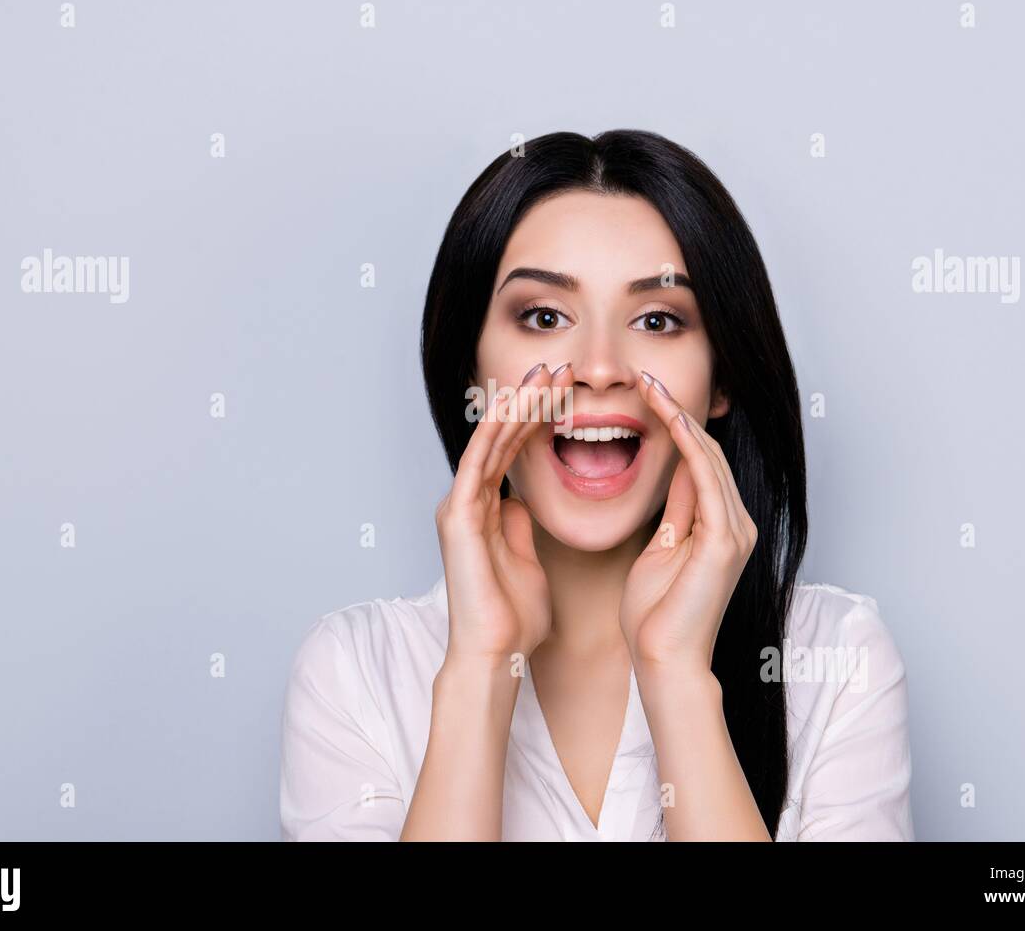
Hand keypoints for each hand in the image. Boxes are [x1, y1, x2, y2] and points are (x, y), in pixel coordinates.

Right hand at [435, 361, 573, 669]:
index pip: (511, 453)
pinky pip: (480, 462)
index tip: (565, 394)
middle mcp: (467, 503)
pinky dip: (498, 432)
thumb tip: (521, 505)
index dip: (536, 421)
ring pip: (489, 441)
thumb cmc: (513, 620)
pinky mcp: (459, 516)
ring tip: (545, 375)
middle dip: (528, 402)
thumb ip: (519, 530)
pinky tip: (519, 406)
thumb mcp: (526, 562)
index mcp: (485, 513)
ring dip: (517, 406)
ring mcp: (459, 508)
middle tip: (558, 369)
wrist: (496, 655)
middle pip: (499, 439)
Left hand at [619, 371, 757, 673]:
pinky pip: (707, 479)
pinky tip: (667, 418)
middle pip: (708, 453)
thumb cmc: (654, 618)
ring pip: (709, 458)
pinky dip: (687, 445)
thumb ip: (675, 513)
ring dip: (679, 419)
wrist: (665, 662)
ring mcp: (736, 531)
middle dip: (676, 413)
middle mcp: (737, 524)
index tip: (645, 397)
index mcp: (721, 527)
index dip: (674, 427)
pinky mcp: (726, 540)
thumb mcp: (660, 550)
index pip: (699, 463)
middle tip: (644, 378)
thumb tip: (673, 473)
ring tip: (650, 387)